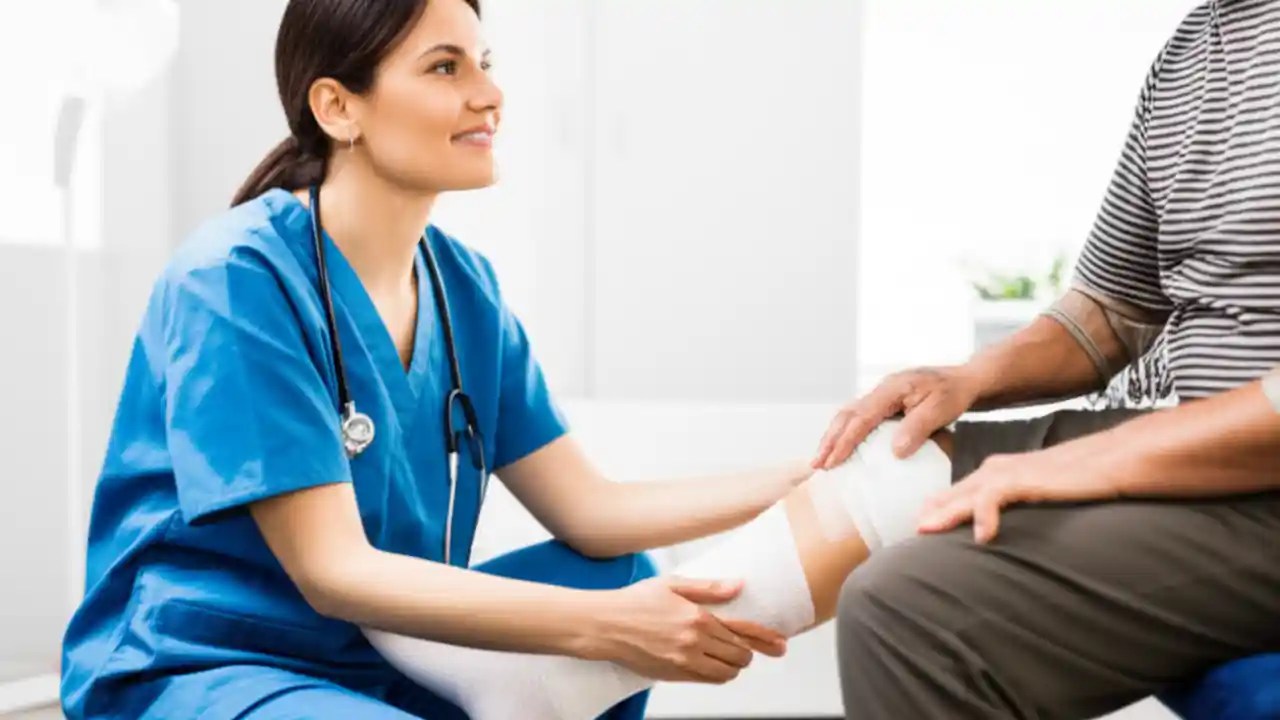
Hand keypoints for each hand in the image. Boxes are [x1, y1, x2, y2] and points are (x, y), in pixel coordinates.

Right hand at [589, 576, 782, 682]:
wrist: (605, 625)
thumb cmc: (635, 601)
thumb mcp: (673, 584)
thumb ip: (709, 588)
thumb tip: (738, 586)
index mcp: (696, 616)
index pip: (741, 630)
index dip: (764, 638)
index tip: (779, 643)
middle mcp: (693, 640)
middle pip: (738, 655)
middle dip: (748, 652)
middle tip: (750, 648)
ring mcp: (683, 660)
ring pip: (726, 672)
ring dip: (733, 666)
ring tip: (731, 657)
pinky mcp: (673, 674)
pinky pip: (707, 680)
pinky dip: (716, 674)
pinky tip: (713, 665)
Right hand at [813, 366, 980, 468]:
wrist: (965, 379)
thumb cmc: (955, 393)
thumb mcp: (941, 410)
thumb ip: (917, 428)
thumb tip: (895, 452)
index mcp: (892, 388)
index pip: (861, 417)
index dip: (845, 440)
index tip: (833, 461)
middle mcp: (881, 389)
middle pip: (846, 414)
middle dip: (829, 440)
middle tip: (817, 464)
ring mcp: (882, 394)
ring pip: (849, 414)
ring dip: (833, 437)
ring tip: (822, 459)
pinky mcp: (885, 402)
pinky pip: (859, 416)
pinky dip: (846, 432)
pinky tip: (842, 447)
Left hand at [916, 439, 1124, 542]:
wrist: (1114, 459)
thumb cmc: (1082, 477)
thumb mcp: (1043, 491)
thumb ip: (1022, 502)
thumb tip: (1006, 525)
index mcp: (1002, 470)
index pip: (962, 489)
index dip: (940, 504)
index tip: (921, 521)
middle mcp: (1001, 468)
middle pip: (957, 491)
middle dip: (933, 508)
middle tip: (911, 527)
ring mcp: (1012, 472)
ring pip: (968, 493)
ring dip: (946, 512)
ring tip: (925, 530)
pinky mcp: (1028, 479)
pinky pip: (997, 498)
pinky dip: (986, 516)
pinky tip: (983, 537)